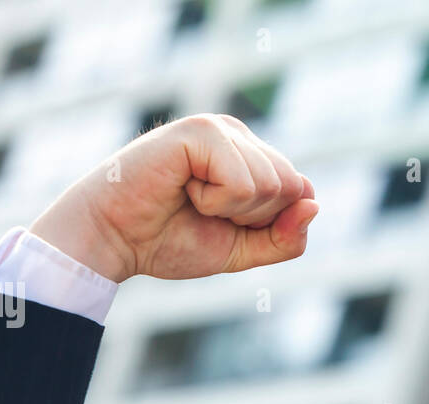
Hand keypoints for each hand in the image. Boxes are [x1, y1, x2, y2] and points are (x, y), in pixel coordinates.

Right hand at [29, 113, 317, 282]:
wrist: (114, 241)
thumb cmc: (168, 240)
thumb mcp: (241, 251)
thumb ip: (284, 238)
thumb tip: (315, 204)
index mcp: (250, 155)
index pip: (299, 191)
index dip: (267, 223)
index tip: (223, 223)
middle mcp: (238, 134)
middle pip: (290, 186)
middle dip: (252, 216)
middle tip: (205, 211)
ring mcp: (219, 128)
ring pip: (270, 184)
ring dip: (230, 210)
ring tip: (190, 199)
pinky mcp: (200, 131)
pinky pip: (243, 182)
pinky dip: (215, 202)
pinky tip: (182, 189)